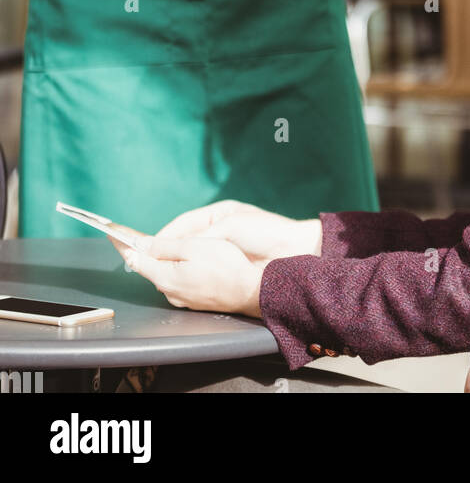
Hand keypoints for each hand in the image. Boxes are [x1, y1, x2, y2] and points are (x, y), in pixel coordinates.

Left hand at [109, 232, 263, 317]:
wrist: (250, 291)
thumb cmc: (225, 266)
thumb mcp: (193, 247)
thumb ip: (165, 246)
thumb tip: (141, 244)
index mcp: (166, 277)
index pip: (136, 259)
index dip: (123, 245)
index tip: (111, 235)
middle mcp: (170, 291)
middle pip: (149, 267)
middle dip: (141, 251)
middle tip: (132, 235)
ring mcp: (182, 298)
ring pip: (164, 274)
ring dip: (159, 259)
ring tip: (157, 244)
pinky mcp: (194, 299)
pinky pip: (177, 280)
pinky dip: (173, 267)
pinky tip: (180, 259)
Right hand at [156, 199, 322, 262]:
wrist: (296, 251)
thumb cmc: (266, 232)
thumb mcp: (232, 227)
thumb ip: (205, 234)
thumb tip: (177, 244)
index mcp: (219, 215)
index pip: (183, 224)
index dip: (164, 236)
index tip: (146, 246)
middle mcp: (218, 231)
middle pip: (184, 241)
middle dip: (167, 252)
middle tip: (148, 264)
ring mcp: (223, 249)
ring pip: (191, 257)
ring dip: (177, 265)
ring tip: (161, 275)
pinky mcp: (228, 266)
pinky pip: (203, 269)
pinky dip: (191, 274)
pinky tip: (183, 282)